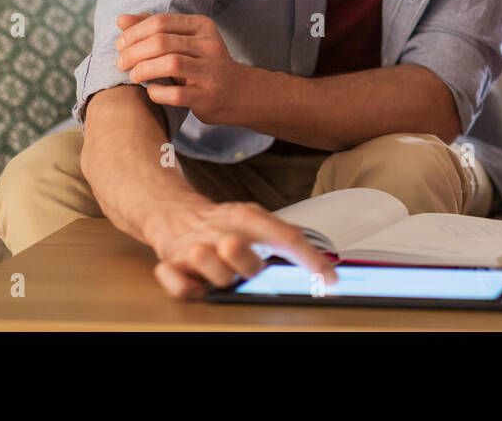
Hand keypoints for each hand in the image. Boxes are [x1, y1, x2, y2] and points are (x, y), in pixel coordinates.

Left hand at [115, 13, 246, 125]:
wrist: (237, 93)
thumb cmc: (202, 64)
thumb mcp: (184, 41)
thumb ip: (154, 29)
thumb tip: (121, 20)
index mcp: (203, 26)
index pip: (161, 22)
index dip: (134, 33)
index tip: (120, 45)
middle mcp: (210, 45)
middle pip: (162, 42)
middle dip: (133, 52)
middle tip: (120, 63)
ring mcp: (211, 71)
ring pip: (170, 64)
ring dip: (143, 70)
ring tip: (133, 76)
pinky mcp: (208, 96)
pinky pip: (176, 94)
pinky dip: (157, 92)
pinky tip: (150, 91)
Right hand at [144, 196, 336, 300]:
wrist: (173, 212)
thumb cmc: (223, 223)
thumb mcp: (255, 219)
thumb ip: (284, 236)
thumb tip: (321, 266)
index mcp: (247, 217)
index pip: (287, 238)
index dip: (311, 260)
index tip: (330, 280)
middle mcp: (223, 231)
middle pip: (246, 257)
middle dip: (250, 267)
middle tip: (248, 268)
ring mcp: (195, 248)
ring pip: (216, 275)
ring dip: (221, 278)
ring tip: (218, 270)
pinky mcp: (171, 264)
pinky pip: (182, 289)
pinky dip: (189, 289)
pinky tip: (196, 284)